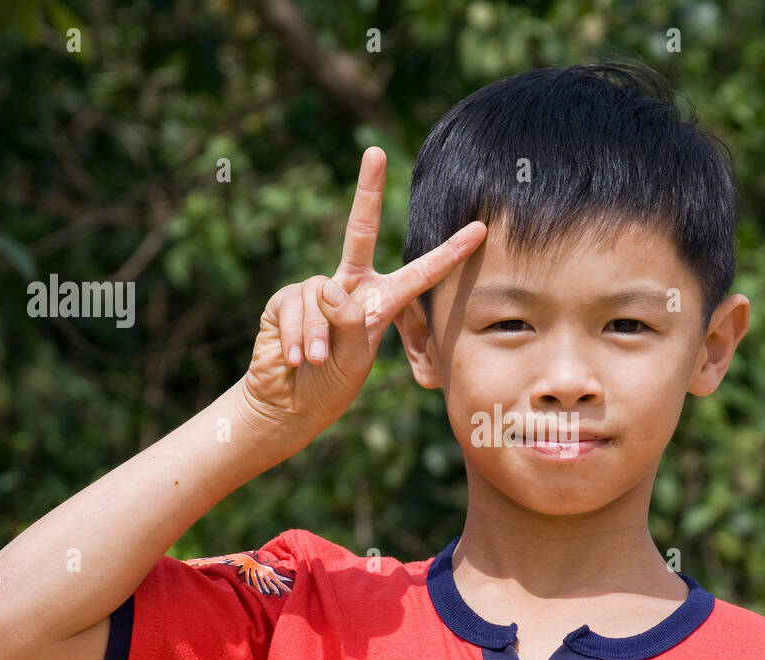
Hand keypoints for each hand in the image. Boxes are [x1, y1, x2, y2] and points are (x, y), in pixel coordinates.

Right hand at [241, 146, 485, 436]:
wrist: (288, 403)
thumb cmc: (330, 385)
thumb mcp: (353, 360)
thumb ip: (351, 326)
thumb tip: (329, 287)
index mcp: (382, 301)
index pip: (421, 273)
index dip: (450, 252)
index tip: (479, 228)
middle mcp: (350, 286)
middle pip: (361, 229)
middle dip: (368, 189)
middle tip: (376, 151)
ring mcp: (315, 290)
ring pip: (322, 296)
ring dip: (320, 336)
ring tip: (316, 362)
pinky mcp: (285, 299)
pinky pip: (296, 309)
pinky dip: (298, 338)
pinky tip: (296, 359)